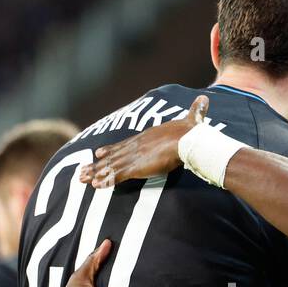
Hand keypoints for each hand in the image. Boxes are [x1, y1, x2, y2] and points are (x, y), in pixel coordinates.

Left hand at [77, 94, 208, 188]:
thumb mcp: (192, 120)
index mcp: (146, 137)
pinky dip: (106, 180)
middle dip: (97, 164)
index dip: (111, 150)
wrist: (188, 140)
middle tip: (83, 169)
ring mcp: (134, 156)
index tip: (99, 152)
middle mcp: (136, 146)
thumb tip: (205, 100)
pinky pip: (116, 176)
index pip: (125, 144)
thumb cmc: (191, 132)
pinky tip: (95, 186)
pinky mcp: (136, 167)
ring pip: (109, 166)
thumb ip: (196, 112)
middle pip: (112, 156)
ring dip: (95, 173)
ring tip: (81, 179)